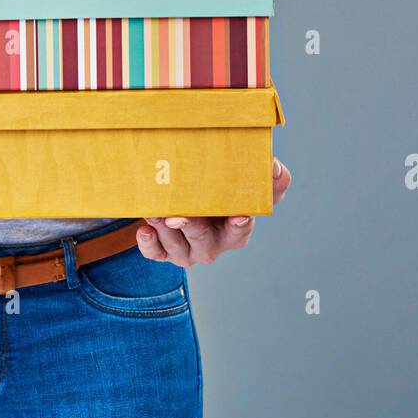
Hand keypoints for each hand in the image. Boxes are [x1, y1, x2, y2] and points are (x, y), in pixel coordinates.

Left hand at [136, 157, 291, 266]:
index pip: (241, 230)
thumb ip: (271, 177)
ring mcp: (188, 250)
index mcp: (236, 231)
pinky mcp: (165, 251)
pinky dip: (149, 244)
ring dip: (165, 231)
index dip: (240, 224)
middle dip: (192, 227)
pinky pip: (155, 253)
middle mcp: (213, 244)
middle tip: (180, 216)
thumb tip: (273, 164)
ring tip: (155, 214)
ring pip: (177, 247)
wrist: (192, 197)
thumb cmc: (225, 192)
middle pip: (204, 240)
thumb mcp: (251, 183)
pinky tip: (144, 230)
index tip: (238, 216)